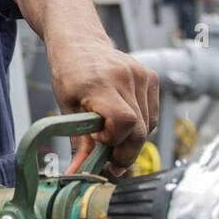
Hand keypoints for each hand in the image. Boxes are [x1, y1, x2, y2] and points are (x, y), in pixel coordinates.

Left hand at [47, 37, 158, 169]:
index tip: (98, 140)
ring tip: (113, 134)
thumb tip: (77, 175)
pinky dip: (140, 125)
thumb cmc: (70, 75)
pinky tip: (123, 122)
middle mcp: (125, 77)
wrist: (80, 43)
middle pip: (139, 129)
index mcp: (100, 84)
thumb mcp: (66, 108)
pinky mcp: (151, 77)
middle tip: (111, 160)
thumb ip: (78, 142)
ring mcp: (141, 76)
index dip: (114, 140)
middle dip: (126, 152)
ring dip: (132, 139)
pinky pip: (152, 115)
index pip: (124, 122)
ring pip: (148, 125)